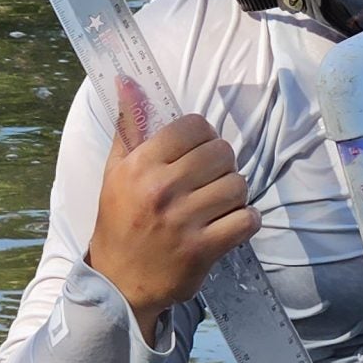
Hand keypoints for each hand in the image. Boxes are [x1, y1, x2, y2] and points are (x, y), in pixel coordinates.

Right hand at [85, 85, 260, 345]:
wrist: (118, 283)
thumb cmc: (119, 221)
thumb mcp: (115, 172)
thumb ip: (127, 126)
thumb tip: (127, 80)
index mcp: (140, 166)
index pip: (193, 126)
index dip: (203, 136)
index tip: (197, 152)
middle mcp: (161, 190)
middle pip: (222, 153)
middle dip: (222, 164)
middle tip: (211, 180)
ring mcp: (183, 221)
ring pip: (238, 185)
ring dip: (234, 193)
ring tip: (219, 203)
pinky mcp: (203, 250)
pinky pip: (247, 220)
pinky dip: (245, 221)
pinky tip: (229, 225)